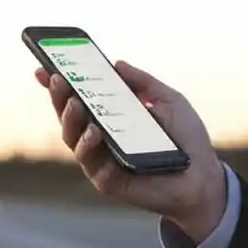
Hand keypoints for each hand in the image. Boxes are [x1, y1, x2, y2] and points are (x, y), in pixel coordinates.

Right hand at [33, 61, 226, 242]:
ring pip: (75, 143)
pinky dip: (94, 153)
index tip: (43, 68)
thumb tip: (117, 63)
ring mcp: (102, 162)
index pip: (77, 99)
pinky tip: (98, 138)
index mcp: (111, 118)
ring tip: (79, 106)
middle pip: (69, 119)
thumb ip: (144, 83)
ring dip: (73, 122)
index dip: (58, 86)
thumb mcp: (169, 101)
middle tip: (59, 80)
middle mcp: (100, 139)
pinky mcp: (109, 183)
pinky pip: (95, 169)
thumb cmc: (187, 139)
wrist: (204, 176)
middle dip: (60, 98)